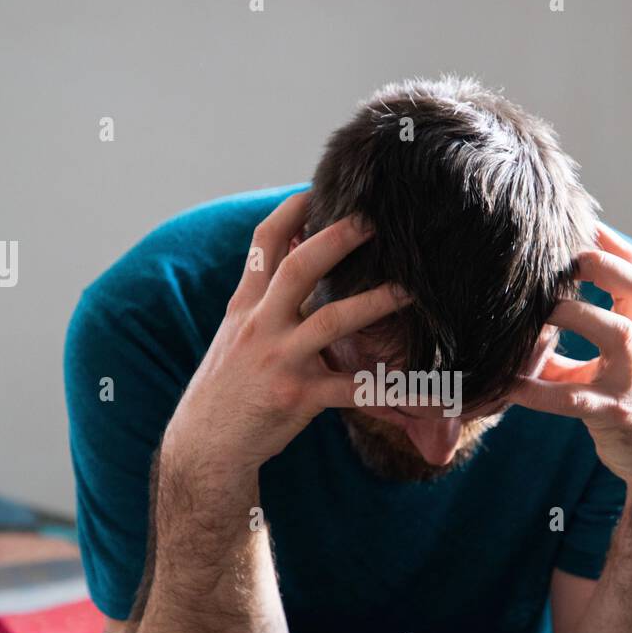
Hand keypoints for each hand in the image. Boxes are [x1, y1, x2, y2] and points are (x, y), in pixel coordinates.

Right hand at [164, 192, 409, 473]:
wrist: (204, 445)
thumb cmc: (228, 386)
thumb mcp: (237, 334)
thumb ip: (264, 296)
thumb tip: (297, 252)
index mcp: (247, 304)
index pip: (264, 241)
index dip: (293, 210)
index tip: (321, 187)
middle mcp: (260, 324)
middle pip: (298, 267)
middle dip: (336, 239)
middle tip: (374, 220)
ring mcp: (280, 359)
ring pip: (331, 321)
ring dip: (374, 302)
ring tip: (409, 290)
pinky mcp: (298, 396)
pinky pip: (355, 390)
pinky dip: (394, 392)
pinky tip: (427, 394)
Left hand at [512, 226, 631, 514]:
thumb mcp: (609, 373)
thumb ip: (568, 351)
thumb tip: (521, 334)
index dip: (612, 246)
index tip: (581, 221)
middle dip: (604, 265)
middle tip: (565, 254)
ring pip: (618, 335)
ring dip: (578, 316)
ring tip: (540, 312)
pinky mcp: (619, 417)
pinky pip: (577, 399)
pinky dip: (541, 392)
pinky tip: (508, 386)